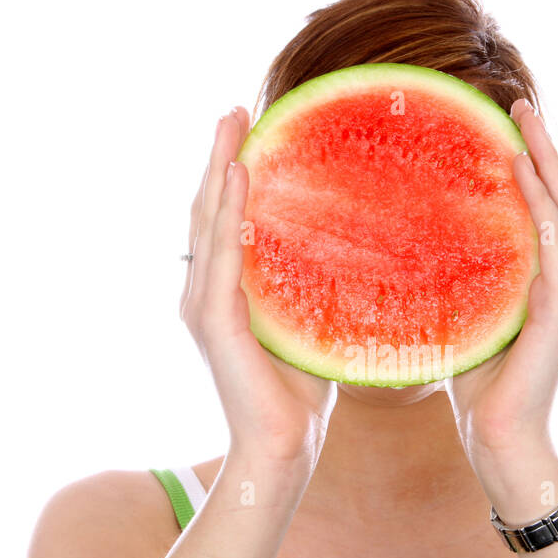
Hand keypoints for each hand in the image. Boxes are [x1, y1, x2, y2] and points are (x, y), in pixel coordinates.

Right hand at [182, 107, 336, 464]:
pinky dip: (228, 211)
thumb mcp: (309, 325)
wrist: (283, 448)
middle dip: (217, 156)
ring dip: (218, 168)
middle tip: (234, 109)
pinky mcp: (216, 320)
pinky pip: (222, 253)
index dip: (228, 176)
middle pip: (206, 210)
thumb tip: (354, 254)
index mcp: (222, 295)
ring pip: (208, 221)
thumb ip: (314, 289)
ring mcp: (203, 306)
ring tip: (232, 123)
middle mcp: (203, 294)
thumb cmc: (300, 394)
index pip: (222, 223)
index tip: (246, 133)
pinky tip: (238, 175)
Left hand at [445, 100, 557, 517]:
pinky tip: (525, 182)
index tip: (510, 121)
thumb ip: (462, 283)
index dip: (535, 163)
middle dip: (545, 148)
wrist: (501, 442)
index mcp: (550, 282)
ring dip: (547, 167)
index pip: (547, 210)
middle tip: (520, 103)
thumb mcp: (469, 320)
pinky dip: (542, 212)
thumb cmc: (480, 387)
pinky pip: (554, 253)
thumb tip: (417, 248)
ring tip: (524, 125)